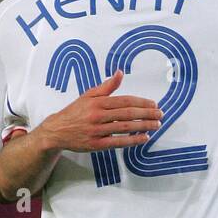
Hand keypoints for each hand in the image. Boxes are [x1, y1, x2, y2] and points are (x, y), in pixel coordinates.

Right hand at [41, 70, 161, 152]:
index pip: (124, 101)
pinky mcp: (96, 144)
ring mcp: (97, 131)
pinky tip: (144, 138)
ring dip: (143, 126)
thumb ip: (106, 86)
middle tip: (160, 114)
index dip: (141, 102)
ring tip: (156, 125)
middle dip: (147, 114)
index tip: (154, 104)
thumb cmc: (75, 112)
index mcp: (97, 102)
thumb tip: (120, 73)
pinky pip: (118, 142)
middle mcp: (98, 115)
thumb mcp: (89, 95)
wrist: (57, 131)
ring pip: (124, 128)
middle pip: (127, 114)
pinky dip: (132, 140)